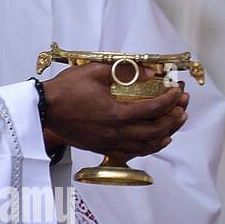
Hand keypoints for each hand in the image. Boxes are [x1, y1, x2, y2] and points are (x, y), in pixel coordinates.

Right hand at [41, 63, 188, 157]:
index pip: (153, 109)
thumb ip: (125, 71)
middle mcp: (115, 133)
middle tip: (183, 106)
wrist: (41, 110)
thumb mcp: (95, 72)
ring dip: (165, 134)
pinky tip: (158, 140)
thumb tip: (152, 71)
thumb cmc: (65, 90)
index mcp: (115, 114)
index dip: (170, 100)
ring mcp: (108, 144)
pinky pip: (132, 152)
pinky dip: (149, 147)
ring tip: (176, 122)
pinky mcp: (101, 149)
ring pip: (146, 145)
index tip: (178, 91)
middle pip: (155, 131)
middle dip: (173, 118)